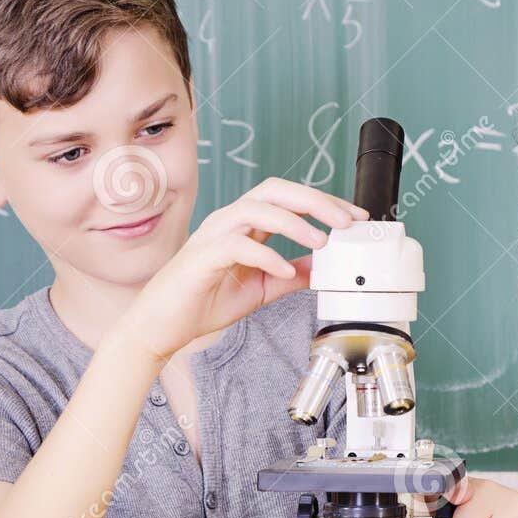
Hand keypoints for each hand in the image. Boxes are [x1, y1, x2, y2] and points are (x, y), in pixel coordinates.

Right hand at [117, 177, 367, 360]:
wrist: (163, 325)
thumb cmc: (203, 302)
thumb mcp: (262, 288)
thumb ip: (291, 274)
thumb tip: (323, 267)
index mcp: (246, 225)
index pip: (289, 200)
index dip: (324, 203)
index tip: (355, 217)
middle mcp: (230, 222)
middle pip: (274, 191)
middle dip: (314, 201)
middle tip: (345, 220)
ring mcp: (214, 235)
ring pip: (255, 209)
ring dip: (292, 222)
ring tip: (320, 241)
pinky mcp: (202, 257)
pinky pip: (236, 245)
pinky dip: (264, 254)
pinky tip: (284, 268)